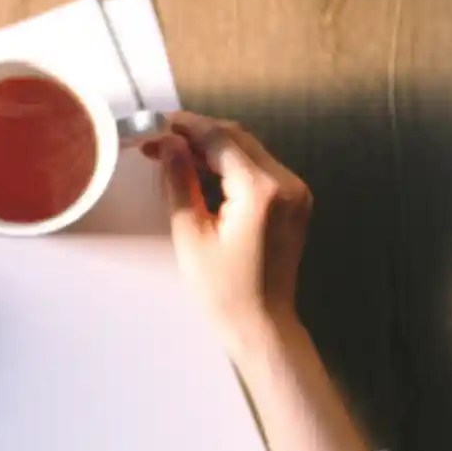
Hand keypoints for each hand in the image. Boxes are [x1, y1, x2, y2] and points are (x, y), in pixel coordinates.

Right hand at [145, 112, 312, 349]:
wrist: (262, 324)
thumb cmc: (222, 289)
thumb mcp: (191, 233)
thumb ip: (179, 180)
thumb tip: (167, 142)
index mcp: (261, 190)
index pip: (220, 139)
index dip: (185, 128)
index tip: (156, 126)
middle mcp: (286, 183)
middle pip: (237, 138)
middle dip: (197, 134)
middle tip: (160, 141)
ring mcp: (296, 191)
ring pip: (249, 150)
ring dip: (212, 147)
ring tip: (175, 155)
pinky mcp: (295, 202)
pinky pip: (259, 168)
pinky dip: (231, 164)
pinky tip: (203, 172)